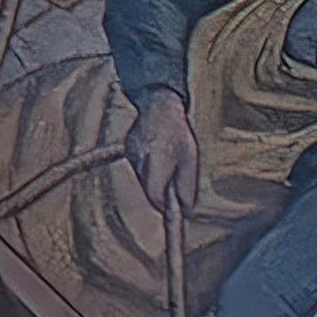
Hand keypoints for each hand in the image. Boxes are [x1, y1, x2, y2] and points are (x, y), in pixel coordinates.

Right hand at [130, 94, 198, 219]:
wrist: (158, 104)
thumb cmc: (178, 130)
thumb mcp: (190, 156)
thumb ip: (187, 184)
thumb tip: (186, 210)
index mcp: (158, 159)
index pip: (156, 195)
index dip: (165, 206)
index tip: (173, 213)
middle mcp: (140, 159)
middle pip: (148, 190)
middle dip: (160, 194)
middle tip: (173, 191)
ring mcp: (130, 156)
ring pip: (142, 181)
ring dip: (154, 181)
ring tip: (167, 166)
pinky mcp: (126, 152)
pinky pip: (138, 169)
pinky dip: (147, 170)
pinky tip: (157, 158)